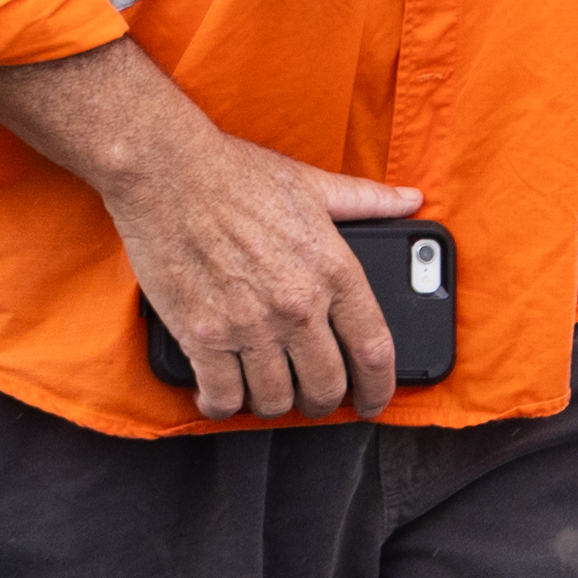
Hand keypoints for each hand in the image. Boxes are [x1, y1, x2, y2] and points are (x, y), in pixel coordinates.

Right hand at [109, 132, 423, 419]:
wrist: (167, 172)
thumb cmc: (237, 174)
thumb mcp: (312, 184)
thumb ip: (366, 200)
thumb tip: (410, 201)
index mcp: (332, 269)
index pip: (374, 350)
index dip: (380, 388)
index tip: (374, 402)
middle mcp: (296, 305)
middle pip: (326, 386)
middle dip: (324, 401)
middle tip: (314, 396)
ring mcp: (249, 325)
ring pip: (275, 400)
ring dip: (276, 403)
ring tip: (269, 389)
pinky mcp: (203, 337)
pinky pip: (222, 397)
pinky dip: (223, 405)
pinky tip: (222, 394)